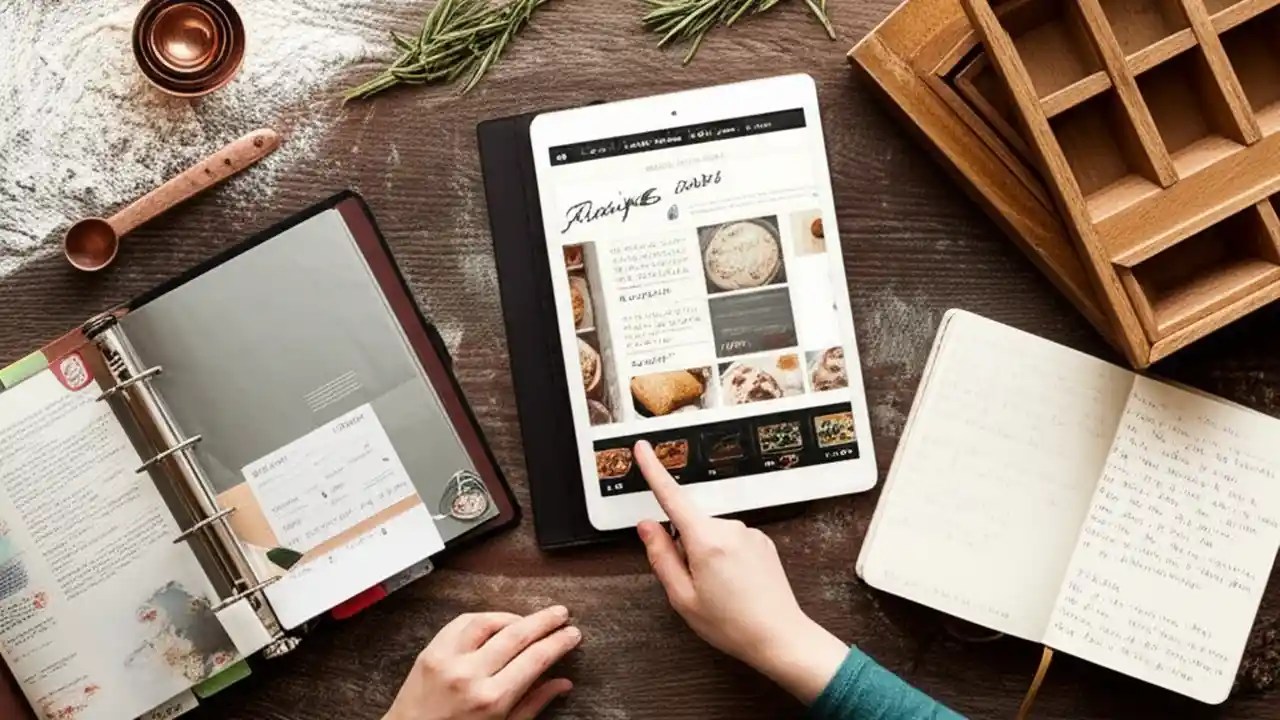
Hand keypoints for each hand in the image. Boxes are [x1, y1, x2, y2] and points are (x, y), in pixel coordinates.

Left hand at [384, 606, 578, 719]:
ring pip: (488, 621)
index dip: (558, 643)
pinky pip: (461, 623)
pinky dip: (483, 617)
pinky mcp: (430, 651)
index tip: (572, 634)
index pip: (536, 659)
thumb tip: (562, 684)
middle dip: (544, 621)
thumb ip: (533, 704)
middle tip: (561, 614)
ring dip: (514, 616)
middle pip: (517, 634)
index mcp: (491, 700)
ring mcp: (447, 660)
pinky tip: (496, 621)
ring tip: (530, 619)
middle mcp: (469, 675)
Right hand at [633, 441, 847, 703]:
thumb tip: (646, 525)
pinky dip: (725, 558)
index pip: (672, 497)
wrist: (780, 637)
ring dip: (706, 555)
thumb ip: (661, 556)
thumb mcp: (683, 597)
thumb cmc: (731, 624)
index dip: (654, 470)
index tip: (643, 448)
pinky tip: (737, 585)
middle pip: (690, 526)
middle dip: (684, 549)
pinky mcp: (762, 540)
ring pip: (710, 535)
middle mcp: (729, 527)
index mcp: (706, 540)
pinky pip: (731, 541)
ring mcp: (749, 532)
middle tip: (696, 587)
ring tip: (721, 592)